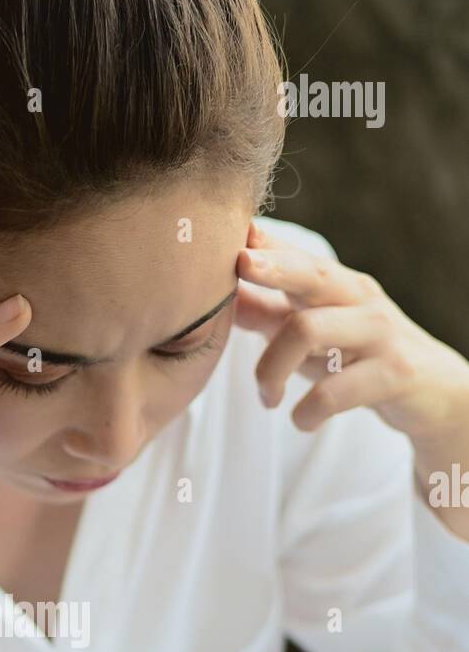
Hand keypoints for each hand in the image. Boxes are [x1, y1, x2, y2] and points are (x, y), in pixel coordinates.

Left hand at [235, 222, 468, 485]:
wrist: (432, 392)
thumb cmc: (357, 357)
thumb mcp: (311, 334)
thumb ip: (266, 314)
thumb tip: (218, 297)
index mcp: (335, 285)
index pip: (295, 255)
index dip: (262, 243)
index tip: (227, 231)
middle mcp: (358, 297)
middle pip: (310, 273)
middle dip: (272, 267)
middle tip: (239, 265)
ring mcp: (379, 332)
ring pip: (310, 330)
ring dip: (270, 371)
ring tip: (266, 399)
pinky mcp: (395, 372)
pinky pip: (336, 390)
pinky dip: (307, 411)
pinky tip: (300, 420)